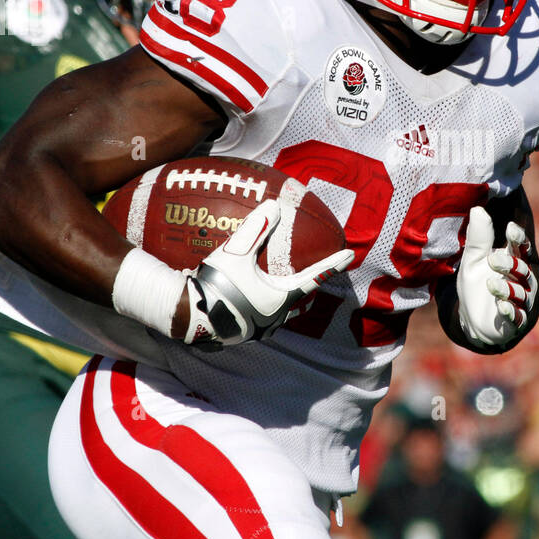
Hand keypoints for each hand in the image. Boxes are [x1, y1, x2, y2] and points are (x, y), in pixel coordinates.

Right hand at [182, 199, 352, 344]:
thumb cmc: (217, 285)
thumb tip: (274, 206)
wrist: (188, 317)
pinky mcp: (242, 332)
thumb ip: (256, 229)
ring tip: (278, 287)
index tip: (350, 255)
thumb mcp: (236, 253)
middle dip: (307, 288)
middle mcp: (274, 318)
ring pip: (280, 313)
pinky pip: (260, 317)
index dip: (333, 264)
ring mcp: (258, 329)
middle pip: (300, 300)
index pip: (315, 278)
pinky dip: (261, 305)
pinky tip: (247, 297)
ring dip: (283, 299)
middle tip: (310, 275)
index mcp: (280, 298)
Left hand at [456, 206, 538, 348]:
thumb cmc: (477, 285)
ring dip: (508, 289)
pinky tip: (501, 307)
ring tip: (491, 285)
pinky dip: (510, 312)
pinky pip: (517, 317)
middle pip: (523, 269)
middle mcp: (522, 281)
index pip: (522, 247)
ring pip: (522, 294)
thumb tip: (477, 208)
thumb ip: (478, 238)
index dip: (518, 238)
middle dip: (510, 264)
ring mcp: (521, 302)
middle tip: (493, 260)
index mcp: (514, 261)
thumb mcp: (472, 261)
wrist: (472, 319)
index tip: (509, 229)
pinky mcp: (515, 322)